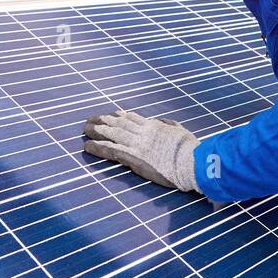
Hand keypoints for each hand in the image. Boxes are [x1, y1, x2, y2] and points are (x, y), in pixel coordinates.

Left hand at [82, 110, 200, 192]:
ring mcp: (137, 145)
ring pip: (112, 135)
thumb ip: (169, 125)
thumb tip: (160, 121)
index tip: (110, 114)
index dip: (119, 116)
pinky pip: (111, 151)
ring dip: (97, 131)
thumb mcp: (181, 131)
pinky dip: (98, 148)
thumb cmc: (190, 150)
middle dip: (103, 121)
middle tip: (90, 119)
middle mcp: (143, 132)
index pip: (132, 118)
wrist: (191, 163)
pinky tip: (88, 146)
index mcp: (154, 126)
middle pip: (118, 124)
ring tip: (85, 129)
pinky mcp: (133, 158)